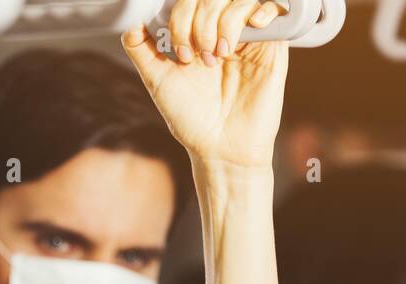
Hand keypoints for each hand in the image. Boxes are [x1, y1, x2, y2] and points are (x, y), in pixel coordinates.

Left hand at [122, 1, 289, 168]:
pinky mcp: (273, 46)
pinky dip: (263, 10)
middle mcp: (223, 29)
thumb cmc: (190, 117)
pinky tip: (252, 27)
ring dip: (225, 22)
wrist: (219, 148)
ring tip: (219, 56)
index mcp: (197, 32)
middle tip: (199, 57)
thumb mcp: (157, 79)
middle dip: (201, 21)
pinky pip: (274, 8)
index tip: (180, 53)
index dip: (182, 16)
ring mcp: (248, 36)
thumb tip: (131, 22)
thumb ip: (141, 49)